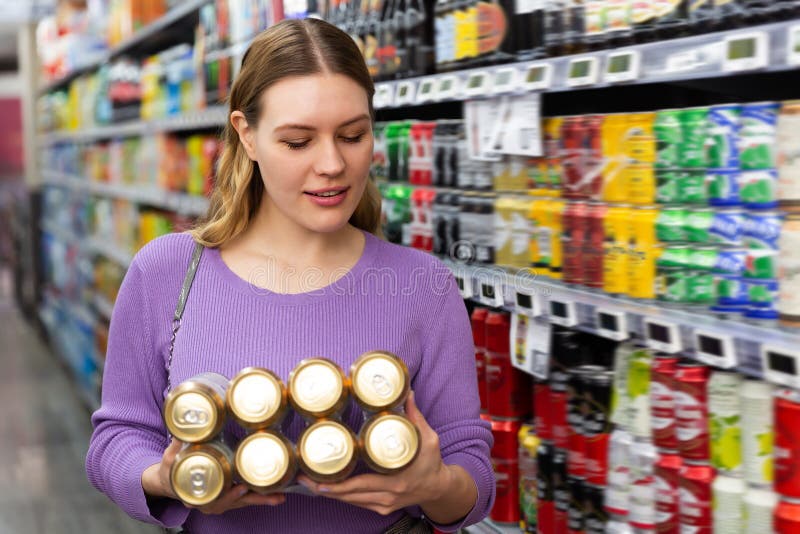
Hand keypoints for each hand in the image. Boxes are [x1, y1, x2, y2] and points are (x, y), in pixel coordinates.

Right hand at [142, 438, 285, 513]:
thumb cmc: (169, 471)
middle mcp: (211, 503)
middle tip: (274, 495)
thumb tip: (180, 432)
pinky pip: (246, 499)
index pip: (215, 500)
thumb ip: (175, 446)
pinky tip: (276, 492)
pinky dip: (260, 496)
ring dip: (263, 499)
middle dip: (256, 500)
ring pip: (244, 503)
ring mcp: (221, 502)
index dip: (228, 495)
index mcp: (197, 496)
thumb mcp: (169, 460)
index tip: (241, 488)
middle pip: (236, 503)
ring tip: (281, 495)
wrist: (168, 483)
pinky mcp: (228, 498)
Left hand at [298, 391, 450, 515]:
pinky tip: (329, 487)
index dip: (336, 485)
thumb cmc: (433, 463)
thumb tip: (407, 392)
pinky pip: (358, 504)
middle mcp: (387, 497)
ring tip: (309, 481)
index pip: (359, 486)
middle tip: (303, 478)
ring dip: (330, 493)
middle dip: (323, 488)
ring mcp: (384, 505)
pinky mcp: (383, 508)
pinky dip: (343, 497)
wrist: (440, 487)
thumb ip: (414, 416)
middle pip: (348, 497)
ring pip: (350, 502)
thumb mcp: (427, 438)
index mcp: (395, 481)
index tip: (318, 478)